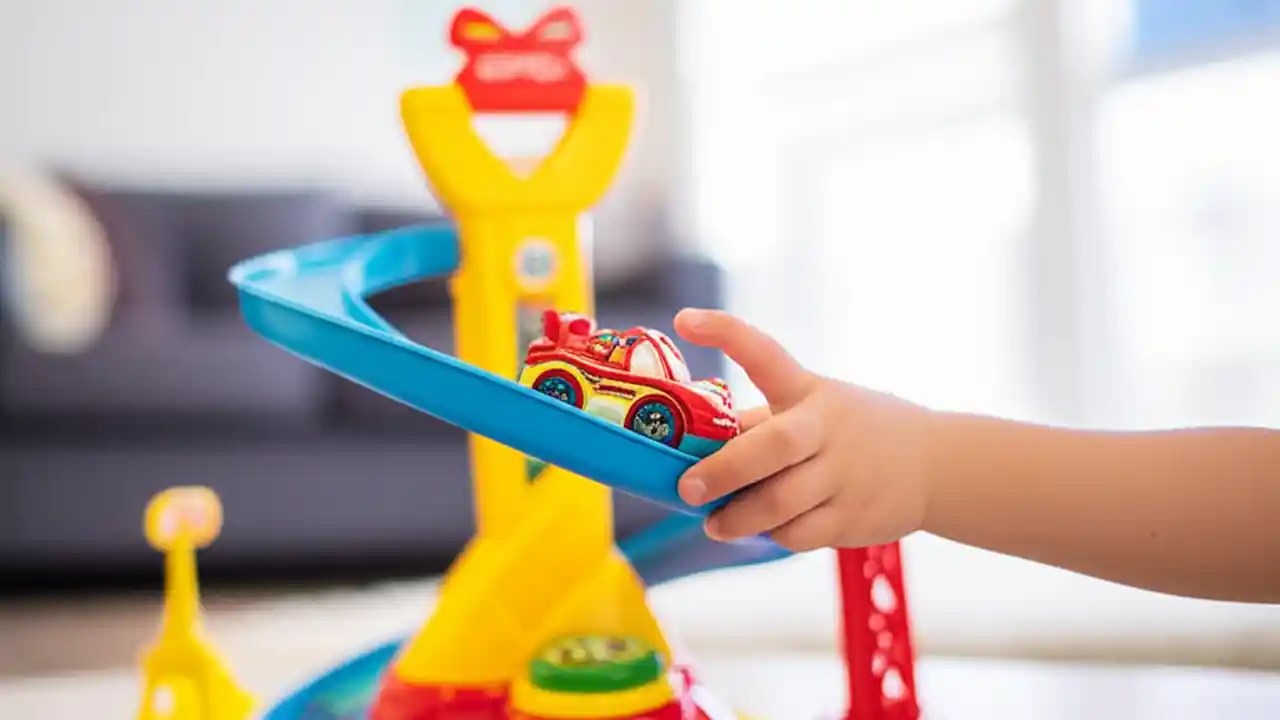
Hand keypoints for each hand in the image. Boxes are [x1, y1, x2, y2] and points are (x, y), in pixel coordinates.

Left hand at [673, 308, 934, 550]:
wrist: (933, 464)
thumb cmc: (851, 431)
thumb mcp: (814, 407)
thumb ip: (759, 424)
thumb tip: (693, 449)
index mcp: (808, 391)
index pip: (764, 353)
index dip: (724, 333)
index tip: (684, 320)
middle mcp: (826, 428)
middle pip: (773, 446)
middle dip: (724, 471)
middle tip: (688, 489)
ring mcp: (843, 475)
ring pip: (781, 503)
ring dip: (738, 519)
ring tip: (714, 524)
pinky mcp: (852, 517)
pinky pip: (799, 534)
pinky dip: (773, 536)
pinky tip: (761, 531)